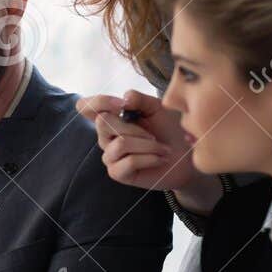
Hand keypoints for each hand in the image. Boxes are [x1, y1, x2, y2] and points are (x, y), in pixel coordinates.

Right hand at [75, 90, 219, 210]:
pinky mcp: (118, 173)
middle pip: (103, 122)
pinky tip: (161, 159)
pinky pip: (129, 162)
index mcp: (111, 118)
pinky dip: (150, 158)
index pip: (85, 107)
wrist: (186, 157)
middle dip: (134, 127)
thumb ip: (139, 99)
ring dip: (148, 145)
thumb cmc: (170, 130)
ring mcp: (110, 156)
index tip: (121, 104)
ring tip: (163, 149)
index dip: (98, 102)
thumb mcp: (157, 108)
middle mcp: (106, 137)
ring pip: (120, 144)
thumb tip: (124, 99)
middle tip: (154, 136)